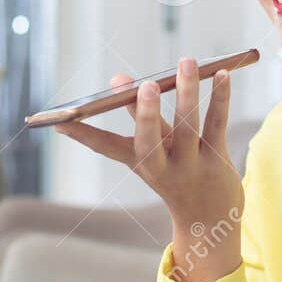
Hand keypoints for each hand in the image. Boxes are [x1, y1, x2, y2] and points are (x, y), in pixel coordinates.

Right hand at [55, 59, 242, 281]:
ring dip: (187, 92)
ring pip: (187, 126)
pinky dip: (219, 98)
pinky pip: (217, 123)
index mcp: (139, 162)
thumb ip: (143, 117)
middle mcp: (161, 166)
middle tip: (142, 85)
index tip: (59, 122)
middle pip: (150, 140)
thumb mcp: (155, 151)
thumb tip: (125, 79)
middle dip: (145, 113)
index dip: (81, 134)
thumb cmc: (176, 175)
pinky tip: (221, 73)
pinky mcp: (216, 159)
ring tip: (186, 61)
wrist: (209, 219)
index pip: (104, 147)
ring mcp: (189, 164)